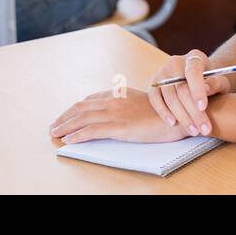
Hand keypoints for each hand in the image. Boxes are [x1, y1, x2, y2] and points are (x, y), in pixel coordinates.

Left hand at [50, 88, 192, 144]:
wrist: (181, 115)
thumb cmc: (167, 112)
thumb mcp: (145, 104)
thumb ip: (129, 106)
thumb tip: (117, 115)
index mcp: (121, 94)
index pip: (90, 100)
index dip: (75, 108)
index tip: (66, 115)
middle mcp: (115, 100)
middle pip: (81, 108)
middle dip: (65, 117)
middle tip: (54, 126)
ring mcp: (117, 113)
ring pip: (82, 119)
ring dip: (65, 127)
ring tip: (55, 134)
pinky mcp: (120, 127)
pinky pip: (92, 131)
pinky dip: (77, 136)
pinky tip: (69, 141)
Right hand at [147, 49, 231, 136]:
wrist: (196, 83)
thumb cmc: (210, 83)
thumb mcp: (220, 82)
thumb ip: (217, 84)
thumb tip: (206, 88)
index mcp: (194, 57)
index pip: (193, 71)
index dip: (197, 90)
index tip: (203, 108)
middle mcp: (176, 61)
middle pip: (182, 88)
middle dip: (194, 112)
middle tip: (204, 129)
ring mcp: (163, 72)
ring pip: (169, 96)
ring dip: (182, 116)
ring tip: (194, 131)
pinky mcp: (154, 84)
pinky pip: (155, 99)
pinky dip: (163, 112)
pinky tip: (173, 123)